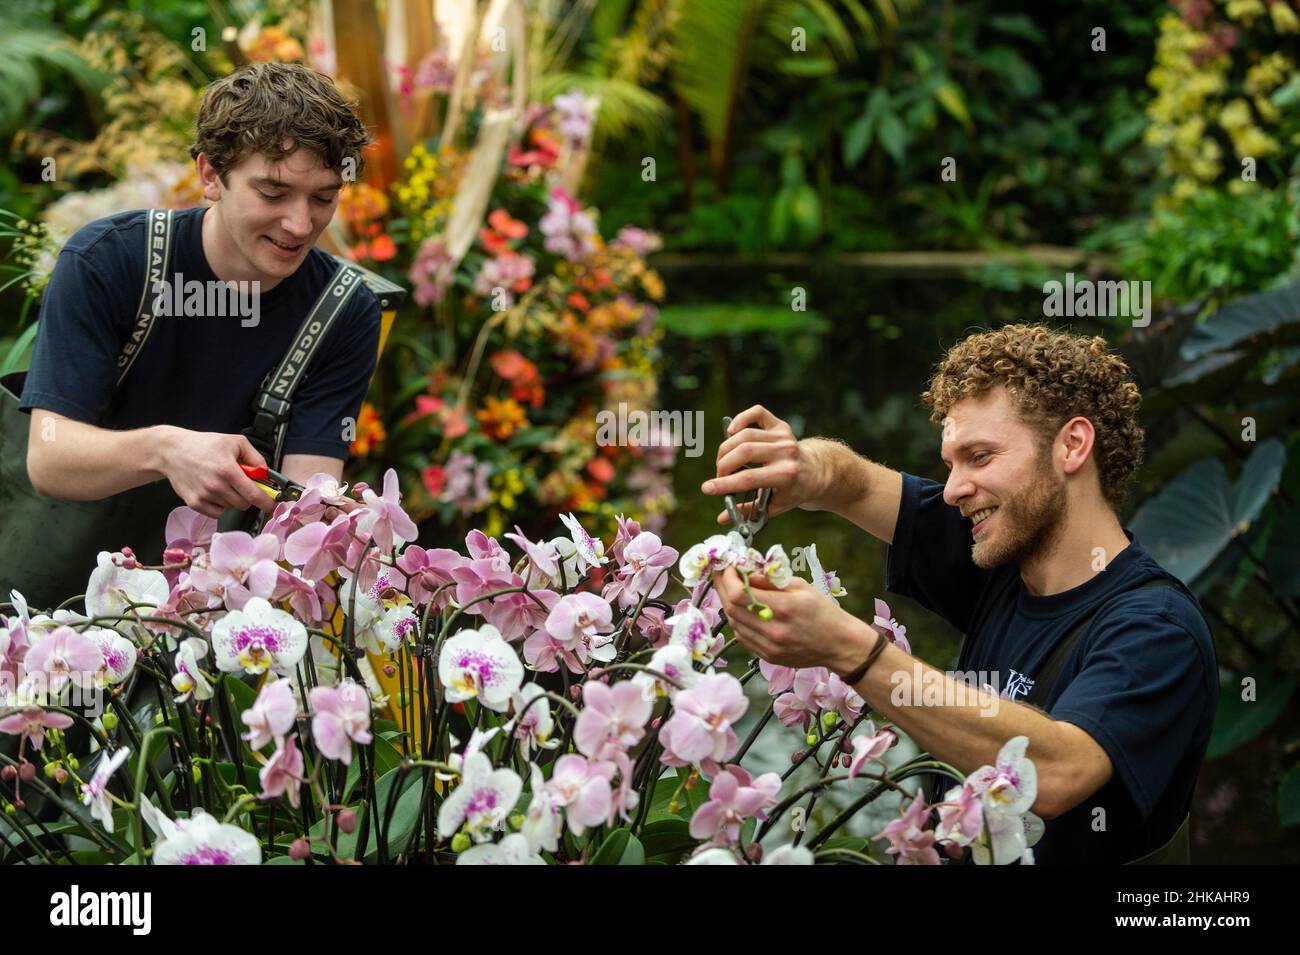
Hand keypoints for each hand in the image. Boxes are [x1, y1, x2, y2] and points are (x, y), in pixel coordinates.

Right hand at [158, 427, 276, 518]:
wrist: (172, 451)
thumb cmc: (203, 445)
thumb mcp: (235, 442)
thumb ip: (255, 458)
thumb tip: (266, 473)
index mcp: (228, 470)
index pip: (254, 495)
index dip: (267, 503)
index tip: (273, 506)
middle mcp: (216, 486)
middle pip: (244, 504)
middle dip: (247, 495)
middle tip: (240, 483)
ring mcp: (204, 496)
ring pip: (231, 507)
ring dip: (232, 498)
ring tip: (222, 482)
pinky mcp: (194, 503)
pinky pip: (217, 513)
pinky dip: (220, 505)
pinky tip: (214, 490)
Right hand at [702, 405, 837, 527]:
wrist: (816, 473)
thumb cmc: (792, 491)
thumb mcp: (774, 506)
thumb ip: (748, 512)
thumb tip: (722, 518)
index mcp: (786, 475)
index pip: (748, 478)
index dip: (724, 484)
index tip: (706, 488)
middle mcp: (786, 452)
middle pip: (744, 452)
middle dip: (724, 465)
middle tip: (720, 475)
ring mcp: (783, 437)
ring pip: (745, 434)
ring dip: (726, 448)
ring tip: (724, 461)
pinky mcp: (780, 425)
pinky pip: (757, 413)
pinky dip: (741, 419)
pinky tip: (731, 430)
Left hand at [711, 566, 871, 672]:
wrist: (838, 644)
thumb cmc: (823, 611)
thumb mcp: (800, 586)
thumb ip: (770, 580)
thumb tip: (745, 572)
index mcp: (783, 607)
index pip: (740, 594)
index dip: (728, 578)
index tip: (729, 567)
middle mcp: (773, 629)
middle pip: (731, 608)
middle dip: (722, 587)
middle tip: (722, 574)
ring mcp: (769, 646)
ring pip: (733, 623)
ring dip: (728, 604)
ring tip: (732, 590)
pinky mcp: (767, 656)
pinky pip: (742, 637)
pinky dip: (738, 621)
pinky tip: (743, 611)